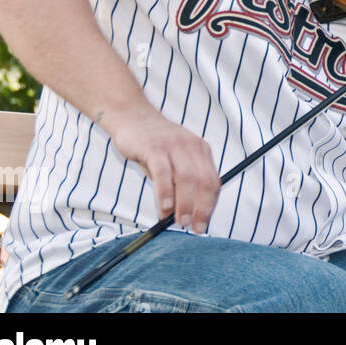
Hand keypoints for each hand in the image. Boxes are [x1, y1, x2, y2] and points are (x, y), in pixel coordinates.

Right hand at [98, 105, 219, 232]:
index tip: (204, 224)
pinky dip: (166, 193)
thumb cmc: (154, 144)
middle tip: (194, 228)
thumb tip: (186, 213)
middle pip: (204, 181)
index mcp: (201, 150)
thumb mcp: (175, 159)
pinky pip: (164, 173)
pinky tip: (165, 208)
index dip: (210, 205)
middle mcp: (191, 147)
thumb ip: (182, 180)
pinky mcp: (154, 148)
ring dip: (186, 204)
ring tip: (181, 222)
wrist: (132, 116)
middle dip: (202, 208)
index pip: (213, 181)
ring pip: (187, 178)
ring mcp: (173, 146)